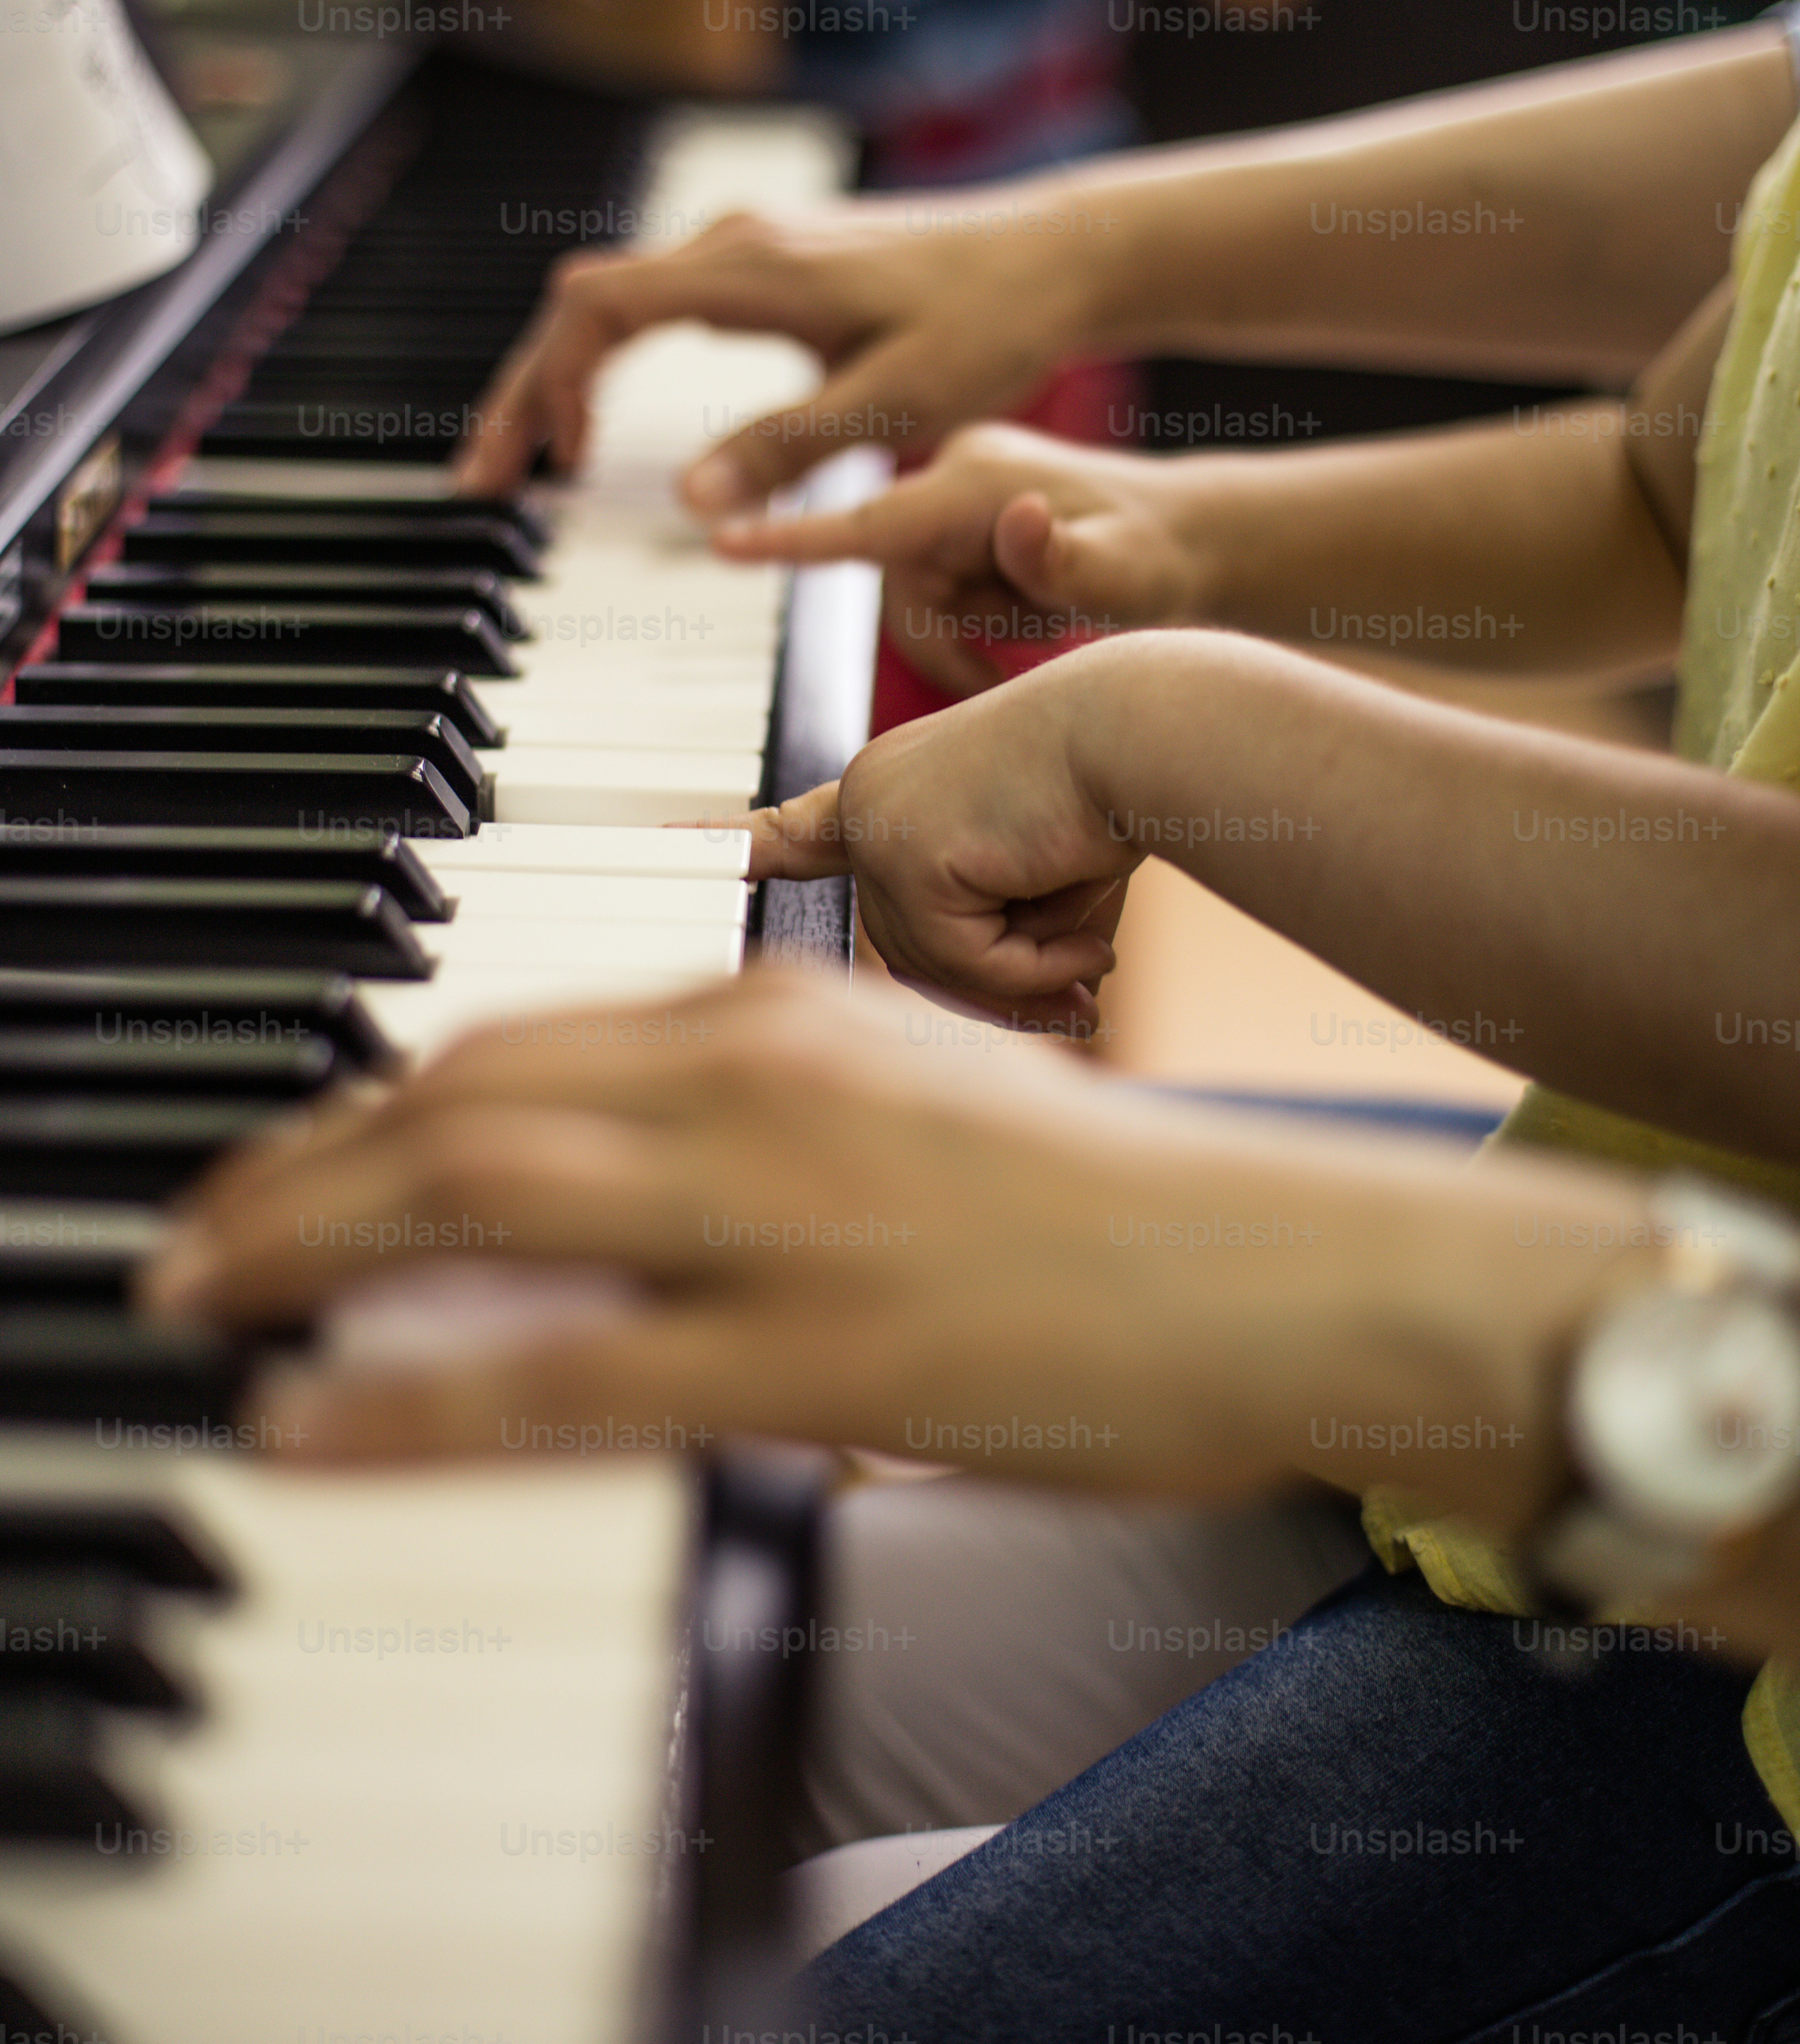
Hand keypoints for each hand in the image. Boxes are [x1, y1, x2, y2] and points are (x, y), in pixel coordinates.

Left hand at [137, 969, 1684, 1594]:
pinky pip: (558, 1369)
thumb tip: (627, 1188)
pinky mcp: (814, 1352)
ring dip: (310, 1240)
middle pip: (463, 1096)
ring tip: (208, 1293)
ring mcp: (783, 1209)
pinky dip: (411, 1394)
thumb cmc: (1103, 1193)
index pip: (520, 1035)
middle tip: (206, 1229)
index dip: (379, 1096)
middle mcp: (762, 1076)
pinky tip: (311, 1415)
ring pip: (475, 1196)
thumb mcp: (908, 1097)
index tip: (302, 1152)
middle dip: (302, 1161)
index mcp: (787, 1012)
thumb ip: (762, 1117)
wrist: (1270, 1256)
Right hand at [451, 192, 1108, 505]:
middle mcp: (735, 244)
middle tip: (490, 481)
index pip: (594, 315)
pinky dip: (613, 364)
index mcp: (750, 270)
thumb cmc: (988, 325)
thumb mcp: (893, 401)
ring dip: (567, 380)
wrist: (1051, 258)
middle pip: (585, 308)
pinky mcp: (769, 265)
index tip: (505, 469)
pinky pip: (658, 308)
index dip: (536, 389)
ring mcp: (749, 248)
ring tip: (538, 464)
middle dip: (529, 392)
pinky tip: (608, 424)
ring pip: (615, 306)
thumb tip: (689, 502)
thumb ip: (788, 448)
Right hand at [714, 422, 1216, 693]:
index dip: (795, 538)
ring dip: (967, 630)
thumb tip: (1018, 518)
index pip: (868, 520)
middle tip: (1019, 656)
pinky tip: (1023, 623)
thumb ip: (1065, 558)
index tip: (722, 539)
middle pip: (899, 581)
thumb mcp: (1129, 572)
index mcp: (977, 483)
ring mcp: (956, 494)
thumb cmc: (1162, 556)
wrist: (1192, 539)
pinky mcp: (960, 515)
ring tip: (1034, 636)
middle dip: (950, 633)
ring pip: (914, 592)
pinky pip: (932, 586)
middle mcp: (955, 476)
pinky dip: (971, 620)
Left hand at [748, 644, 1143, 1031]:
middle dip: (999, 977)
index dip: (742, 846)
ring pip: (936, 959)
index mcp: (894, 789)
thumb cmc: (1112, 793)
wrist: (1140, 731)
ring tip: (1085, 929)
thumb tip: (1052, 1013)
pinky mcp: (905, 849)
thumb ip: (1017, 943)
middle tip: (1080, 992)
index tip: (674, 846)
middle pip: (909, 942)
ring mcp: (879, 821)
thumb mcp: (1047, 882)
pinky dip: (1028, 959)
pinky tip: (1071, 921)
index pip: (798, 831)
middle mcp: (870, 798)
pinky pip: (962, 958)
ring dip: (1025, 966)